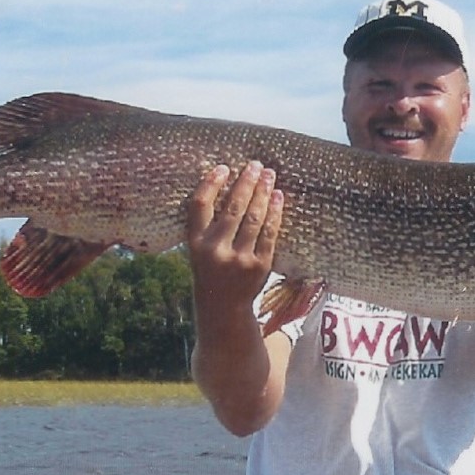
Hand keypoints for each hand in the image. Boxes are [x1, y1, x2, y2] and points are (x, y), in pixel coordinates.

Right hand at [186, 161, 283, 318]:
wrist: (223, 307)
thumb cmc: (211, 269)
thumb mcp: (199, 249)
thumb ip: (209, 223)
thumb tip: (231, 183)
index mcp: (195, 243)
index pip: (200, 205)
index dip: (211, 183)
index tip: (224, 167)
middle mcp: (215, 251)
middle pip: (232, 208)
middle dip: (246, 183)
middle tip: (256, 166)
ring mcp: (238, 259)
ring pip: (254, 218)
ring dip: (263, 193)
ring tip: (269, 176)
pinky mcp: (259, 266)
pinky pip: (269, 233)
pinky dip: (275, 212)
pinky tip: (278, 198)